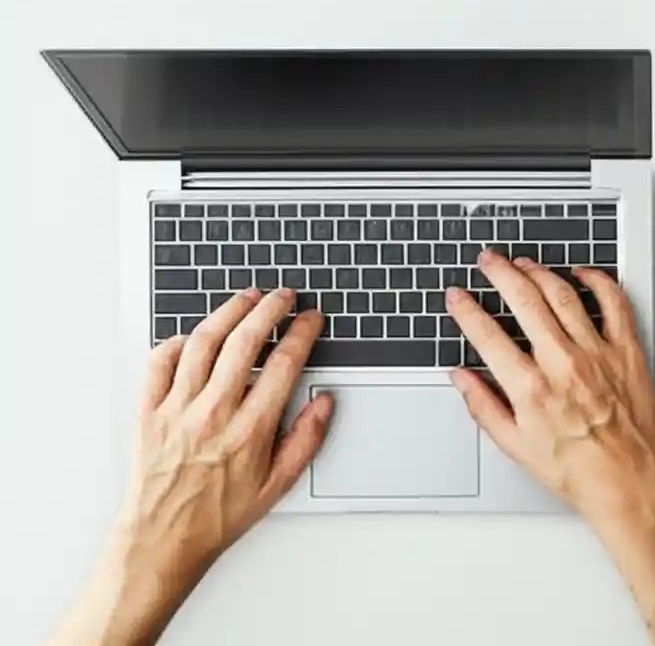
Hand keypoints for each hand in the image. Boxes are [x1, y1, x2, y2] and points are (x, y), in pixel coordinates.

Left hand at [48, 288, 332, 645]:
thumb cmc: (219, 515)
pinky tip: (194, 336)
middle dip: (269, 309)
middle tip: (283, 297)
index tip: (311, 319)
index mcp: (250, 429)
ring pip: (204, 342)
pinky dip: (177, 341)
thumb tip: (325, 403)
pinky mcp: (148, 410)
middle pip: (245, 341)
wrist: (163, 537)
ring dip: (228, 312)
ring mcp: (177, 408)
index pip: (283, 363)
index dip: (302, 333)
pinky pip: (160, 361)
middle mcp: (214, 412)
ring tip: (246, 298)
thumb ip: (306, 439)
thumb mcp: (278, 485)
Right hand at [446, 252, 654, 644]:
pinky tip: (583, 274)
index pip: (487, 334)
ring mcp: (597, 354)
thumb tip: (461, 377)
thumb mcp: (514, 447)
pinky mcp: (627, 353)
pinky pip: (614, 304)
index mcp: (530, 389)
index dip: (467, 310)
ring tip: (524, 263)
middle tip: (488, 262)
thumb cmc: (576, 472)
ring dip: (539, 272)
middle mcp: (563, 364)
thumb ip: (482, 406)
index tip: (458, 297)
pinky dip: (598, 282)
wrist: (627, 485)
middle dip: (500, 274)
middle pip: (524, 300)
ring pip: (564, 295)